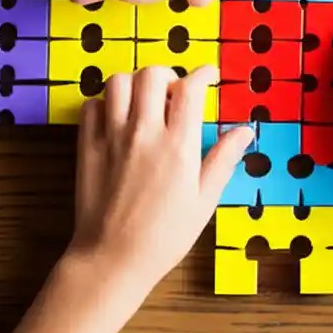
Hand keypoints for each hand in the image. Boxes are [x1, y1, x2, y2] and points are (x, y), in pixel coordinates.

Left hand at [70, 66, 252, 287]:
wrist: (113, 259)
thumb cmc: (164, 236)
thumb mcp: (204, 201)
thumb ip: (223, 160)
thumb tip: (245, 131)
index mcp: (178, 146)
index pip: (191, 88)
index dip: (203, 74)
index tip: (208, 75)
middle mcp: (144, 133)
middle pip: (152, 74)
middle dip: (168, 75)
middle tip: (174, 93)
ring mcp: (111, 137)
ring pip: (119, 82)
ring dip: (135, 84)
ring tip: (144, 102)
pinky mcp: (87, 146)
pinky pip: (91, 105)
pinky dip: (105, 103)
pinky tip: (117, 119)